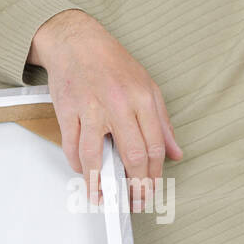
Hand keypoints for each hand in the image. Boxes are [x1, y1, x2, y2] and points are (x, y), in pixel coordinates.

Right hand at [28, 9, 182, 209]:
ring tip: (103, 198)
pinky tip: (84, 173)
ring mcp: (90, 107)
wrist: (77, 41)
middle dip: (134, 186)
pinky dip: (77, 164)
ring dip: (99, 183)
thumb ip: (163, 123)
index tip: (151, 190)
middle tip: (134, 202)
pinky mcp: (67, 110)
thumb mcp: (148, 87)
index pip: (154, 146)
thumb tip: (175, 153)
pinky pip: (71, 145)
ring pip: (95, 155)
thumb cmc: (112, 63)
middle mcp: (118, 104)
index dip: (154, 175)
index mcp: (142, 98)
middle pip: (131, 155)